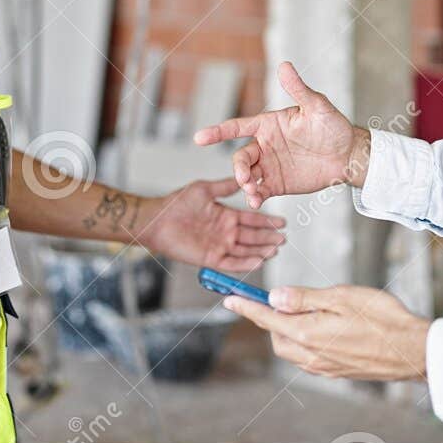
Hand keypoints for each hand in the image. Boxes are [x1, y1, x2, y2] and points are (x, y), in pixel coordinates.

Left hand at [137, 177, 286, 274]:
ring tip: (276, 250)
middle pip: (252, 237)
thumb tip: (243, 179)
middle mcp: (225, 232)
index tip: (282, 222)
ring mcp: (219, 246)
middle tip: (284, 238)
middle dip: (268, 238)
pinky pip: (231, 264)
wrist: (157, 220)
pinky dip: (245, 264)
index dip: (267, 221)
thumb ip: (225, 187)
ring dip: (261, 251)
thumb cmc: (176, 203)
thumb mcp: (204, 190)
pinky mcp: (210, 258)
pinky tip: (259, 262)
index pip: (251, 219)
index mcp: (225, 215)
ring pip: (245, 251)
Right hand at [193, 60, 367, 207]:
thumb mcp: (316, 106)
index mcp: (268, 125)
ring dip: (245, 184)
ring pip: (247, 176)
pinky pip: (260, 191)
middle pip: (241, 157)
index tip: (200, 138)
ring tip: (252, 192)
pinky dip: (255, 198)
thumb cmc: (333, 126)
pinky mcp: (278, 184)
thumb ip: (298, 89)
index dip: (217, 132)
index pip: (237, 127)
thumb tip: (285, 65)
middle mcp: (265, 145)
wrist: (347, 155)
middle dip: (238, 168)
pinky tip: (256, 202)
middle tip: (245, 178)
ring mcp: (270, 166)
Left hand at [223, 284, 429, 380]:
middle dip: (270, 319)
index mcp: (308, 333)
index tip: (229, 299)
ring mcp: (324, 367)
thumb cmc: (383, 318)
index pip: (267, 319)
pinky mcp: (336, 372)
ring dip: (287, 331)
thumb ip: (304, 298)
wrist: (412, 351)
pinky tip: (319, 329)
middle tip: (276, 299)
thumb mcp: (341, 297)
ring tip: (302, 311)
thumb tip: (274, 297)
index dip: (246, 307)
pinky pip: (308, 358)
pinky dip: (303, 343)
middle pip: (277, 336)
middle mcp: (311, 355)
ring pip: (291, 349)